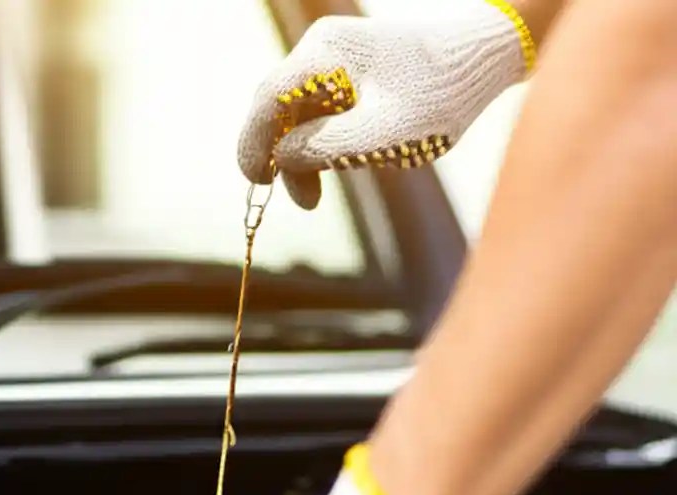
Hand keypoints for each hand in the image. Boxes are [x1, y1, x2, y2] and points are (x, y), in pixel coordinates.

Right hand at [238, 1, 532, 208]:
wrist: (485, 58)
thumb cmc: (443, 95)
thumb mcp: (387, 133)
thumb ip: (328, 147)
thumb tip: (279, 156)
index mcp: (326, 53)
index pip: (269, 99)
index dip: (254, 143)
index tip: (257, 183)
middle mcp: (322, 47)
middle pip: (279, 107)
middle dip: (282, 156)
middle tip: (304, 201)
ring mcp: (334, 57)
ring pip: (298, 112)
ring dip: (303, 153)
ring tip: (317, 194)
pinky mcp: (348, 70)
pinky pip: (319, 109)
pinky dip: (320, 140)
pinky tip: (339, 164)